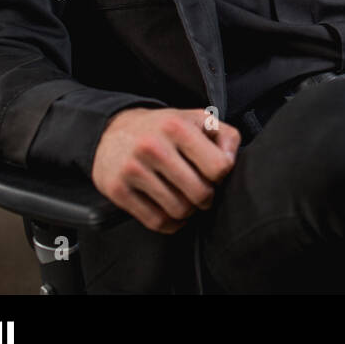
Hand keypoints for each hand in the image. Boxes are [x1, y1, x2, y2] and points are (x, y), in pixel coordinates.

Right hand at [92, 106, 240, 233]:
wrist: (113, 130)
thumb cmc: (165, 128)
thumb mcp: (198, 120)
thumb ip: (225, 136)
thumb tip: (231, 162)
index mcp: (177, 126)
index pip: (219, 167)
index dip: (222, 174)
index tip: (214, 173)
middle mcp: (153, 147)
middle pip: (200, 193)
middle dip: (207, 197)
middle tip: (202, 191)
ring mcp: (133, 169)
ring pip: (179, 210)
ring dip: (189, 210)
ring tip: (186, 198)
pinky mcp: (117, 190)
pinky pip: (156, 222)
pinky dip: (171, 223)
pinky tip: (172, 212)